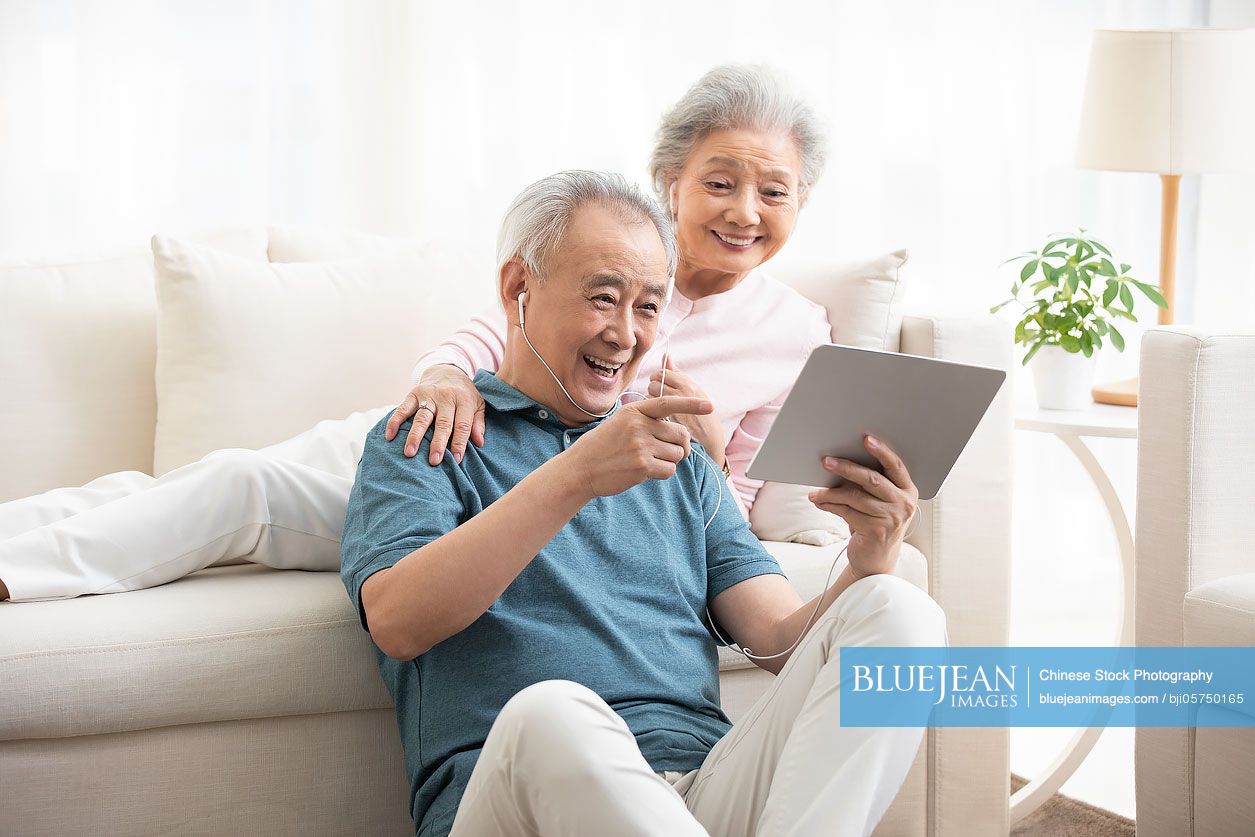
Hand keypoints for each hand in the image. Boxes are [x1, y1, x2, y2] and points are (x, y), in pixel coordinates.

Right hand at [384, 365, 485, 464]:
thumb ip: (478, 423)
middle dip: (438, 443)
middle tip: (433, 461)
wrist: (448, 371)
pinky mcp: (413, 394)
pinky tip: (390, 435)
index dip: (460, 443)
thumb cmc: (464, 394)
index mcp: (464, 401)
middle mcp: (446, 397)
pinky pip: (403, 408)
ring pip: (421, 417)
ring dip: (415, 436)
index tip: (456, 460)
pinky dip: (395, 421)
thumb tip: (479, 442)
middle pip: (442, 423)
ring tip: (409, 453)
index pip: (462, 425)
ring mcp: (428, 395)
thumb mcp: (477, 404)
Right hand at [564, 396, 713, 498]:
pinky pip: (669, 470)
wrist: (581, 468)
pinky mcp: (642, 466)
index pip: (667, 403)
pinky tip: (645, 471)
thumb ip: (647, 420)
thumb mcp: (621, 422)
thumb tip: (680, 433)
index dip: (690, 404)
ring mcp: (640, 446)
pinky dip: (662, 473)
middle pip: (680, 435)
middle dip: (679, 445)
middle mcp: (639, 425)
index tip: (709, 406)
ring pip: (677, 454)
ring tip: (648, 460)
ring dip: (669, 460)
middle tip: (665, 451)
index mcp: (634, 411)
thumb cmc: (603, 446)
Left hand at [648, 355, 725, 464]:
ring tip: (660, 409)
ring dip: (652, 401)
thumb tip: (665, 356)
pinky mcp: (670, 420)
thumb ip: (677, 374)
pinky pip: (653, 411)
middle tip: (659, 400)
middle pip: (654, 383)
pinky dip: (653, 413)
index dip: (658, 380)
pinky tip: (659, 419)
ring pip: (651, 396)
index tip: (661, 387)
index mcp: (688, 384)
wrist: (709, 443)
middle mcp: (682, 392)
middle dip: (654, 389)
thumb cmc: (702, 417)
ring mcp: (675, 407)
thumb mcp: (694, 392)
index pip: (661, 373)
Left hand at [806, 435, 918, 577]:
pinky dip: (829, 505)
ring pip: (855, 496)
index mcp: (908, 490)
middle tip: (827, 461)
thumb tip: (841, 463)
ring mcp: (891, 517)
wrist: (876, 560)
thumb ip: (871, 485)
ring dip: (830, 492)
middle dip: (846, 468)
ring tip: (815, 492)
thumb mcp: (881, 503)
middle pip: (872, 478)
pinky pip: (846, 511)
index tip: (866, 438)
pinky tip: (819, 502)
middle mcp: (903, 503)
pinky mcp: (875, 530)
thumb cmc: (875, 524)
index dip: (881, 451)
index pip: (895, 465)